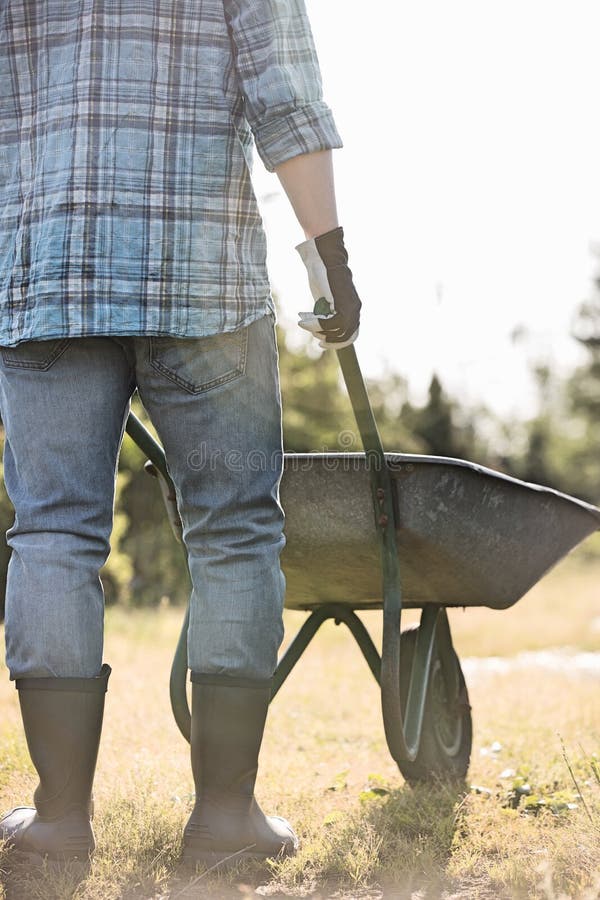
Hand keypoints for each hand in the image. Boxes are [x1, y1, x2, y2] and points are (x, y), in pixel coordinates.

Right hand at [296, 226, 360, 348]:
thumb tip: (320, 327)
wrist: (323, 258)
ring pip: (337, 331)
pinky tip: (304, 319)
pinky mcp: (343, 302)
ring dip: (318, 331)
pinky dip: (315, 324)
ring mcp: (351, 306)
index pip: (351, 334)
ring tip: (304, 323)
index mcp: (353, 308)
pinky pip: (330, 323)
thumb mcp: (325, 299)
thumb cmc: (322, 276)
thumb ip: (327, 312)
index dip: (337, 342)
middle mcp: (355, 309)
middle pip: (345, 336)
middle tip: (314, 336)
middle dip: (328, 340)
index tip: (322, 343)